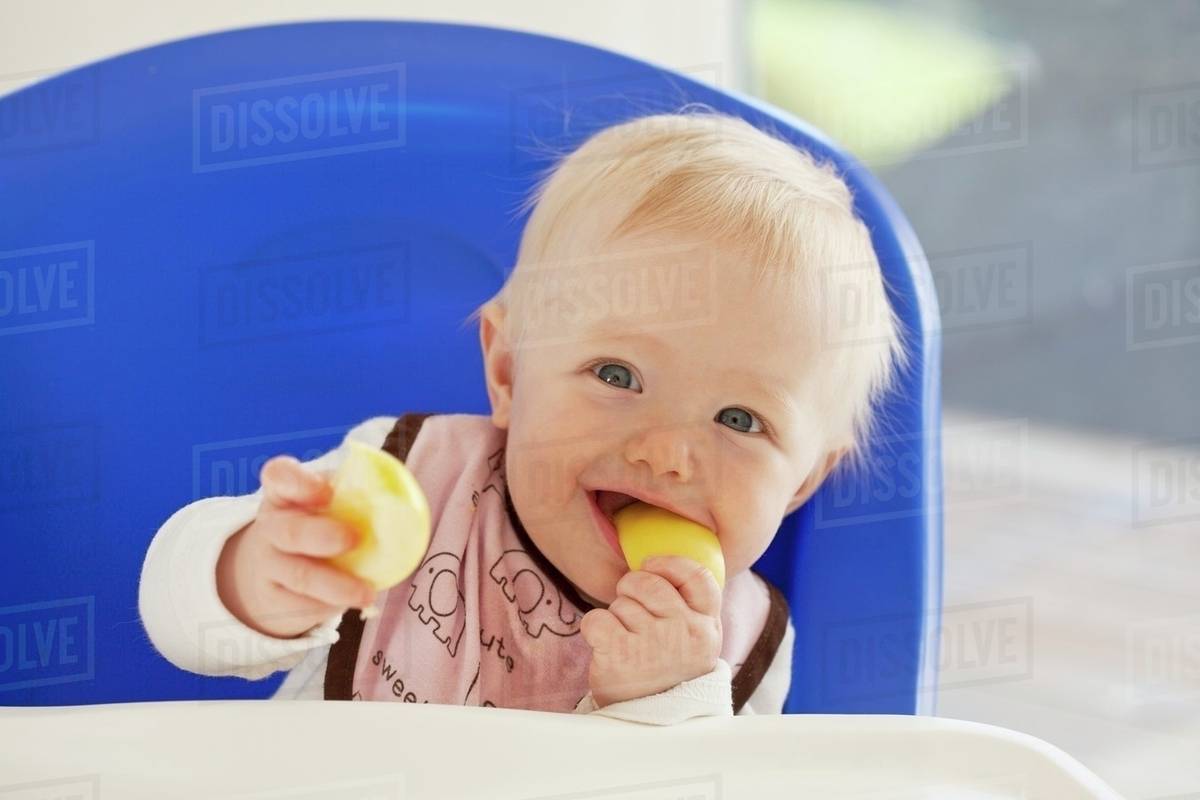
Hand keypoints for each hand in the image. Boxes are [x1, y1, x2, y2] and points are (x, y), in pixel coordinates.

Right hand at [215, 455, 376, 638]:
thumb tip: (407, 504)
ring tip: (367, 593)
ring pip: (300, 575)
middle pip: (289, 530)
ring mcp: (269, 563)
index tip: (326, 491)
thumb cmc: (320, 525)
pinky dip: (331, 604)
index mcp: (285, 492)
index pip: (280, 476)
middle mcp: (271, 525)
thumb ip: (359, 497)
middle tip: (353, 539)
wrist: (279, 572)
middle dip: (321, 536)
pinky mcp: (273, 598)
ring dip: (336, 586)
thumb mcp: (332, 504)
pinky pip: (304, 604)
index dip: (299, 482)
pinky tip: (352, 599)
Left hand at [579, 555, 722, 707]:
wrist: (649, 722)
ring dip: (616, 616)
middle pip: (648, 581)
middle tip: (633, 611)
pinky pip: (595, 618)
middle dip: (632, 588)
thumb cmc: (669, 669)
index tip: (652, 565)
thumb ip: (688, 604)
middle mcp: (685, 633)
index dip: (670, 563)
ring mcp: (652, 645)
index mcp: (707, 627)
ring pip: (620, 601)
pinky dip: (594, 629)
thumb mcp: (694, 639)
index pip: (697, 576)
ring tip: (627, 641)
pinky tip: (607, 648)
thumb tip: (658, 562)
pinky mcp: (619, 655)